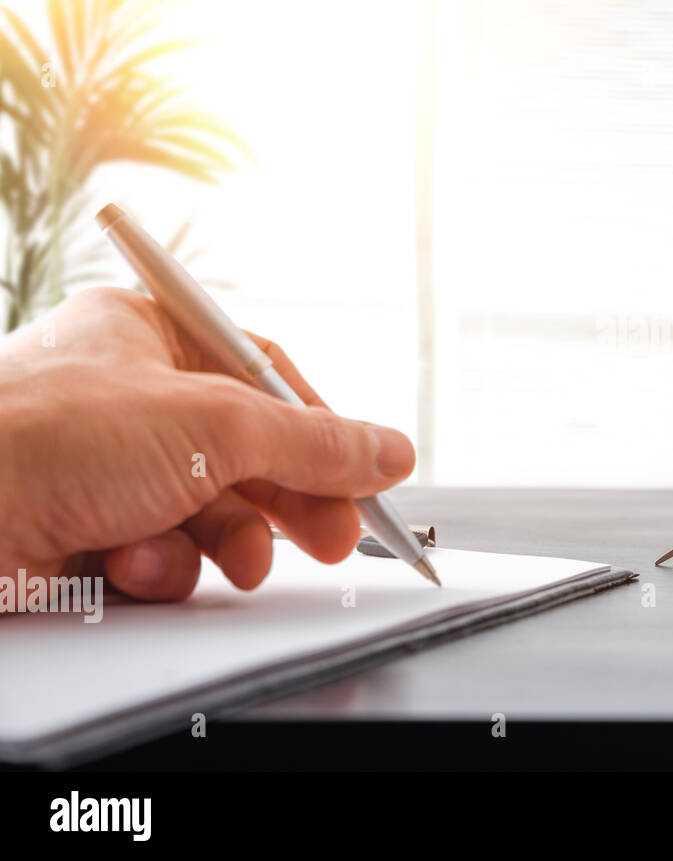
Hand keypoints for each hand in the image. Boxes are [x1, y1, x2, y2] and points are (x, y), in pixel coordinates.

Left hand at [0, 287, 414, 601]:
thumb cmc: (51, 435)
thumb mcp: (217, 426)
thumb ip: (315, 443)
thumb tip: (389, 451)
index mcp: (150, 337)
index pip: (264, 377)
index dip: (320, 426)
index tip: (366, 470)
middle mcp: (127, 399)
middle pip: (246, 452)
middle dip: (290, 501)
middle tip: (336, 537)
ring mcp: (103, 469)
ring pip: (211, 513)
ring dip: (228, 542)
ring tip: (235, 559)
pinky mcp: (84, 534)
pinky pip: (163, 553)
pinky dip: (163, 567)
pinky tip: (135, 563)